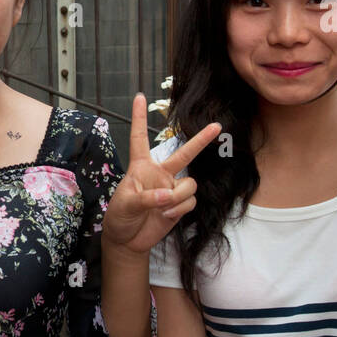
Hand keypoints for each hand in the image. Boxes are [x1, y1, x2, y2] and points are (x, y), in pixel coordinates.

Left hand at [102, 93, 221, 254]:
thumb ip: (146, 198)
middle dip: (200, 140)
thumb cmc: (119, 217)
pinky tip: (166, 216)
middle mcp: (159, 174)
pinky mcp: (179, 204)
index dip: (138, 118)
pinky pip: (190, 201)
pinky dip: (179, 209)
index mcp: (140, 167)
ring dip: (178, 197)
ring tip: (162, 209)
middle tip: (216, 125)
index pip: (139, 138)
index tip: (139, 96)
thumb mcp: (125, 205)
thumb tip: (167, 195)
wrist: (127, 240)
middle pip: (183, 153)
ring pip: (189, 184)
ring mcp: (171, 188)